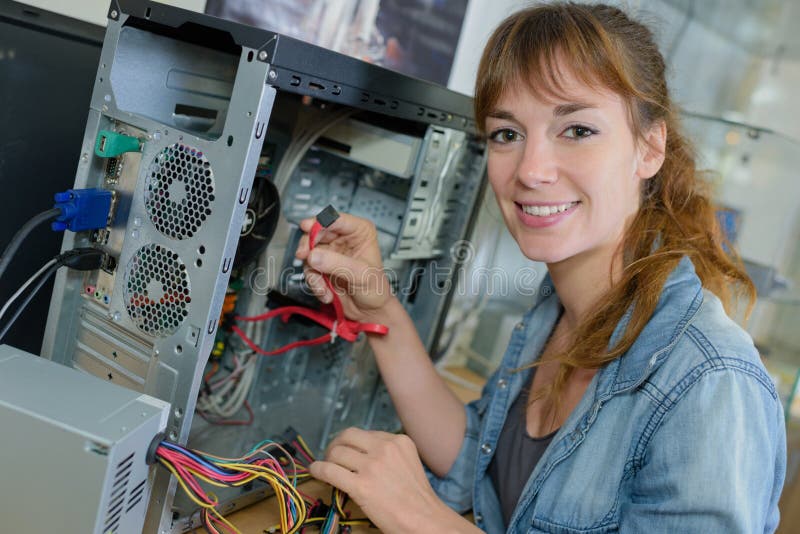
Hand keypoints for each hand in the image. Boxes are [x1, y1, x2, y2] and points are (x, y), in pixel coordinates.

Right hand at [295, 213, 393, 321]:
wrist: (370, 312)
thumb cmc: (375, 289)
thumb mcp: (361, 274)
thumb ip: (337, 263)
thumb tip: (314, 255)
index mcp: (359, 231)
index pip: (336, 219)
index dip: (320, 222)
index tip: (307, 227)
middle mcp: (343, 238)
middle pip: (316, 232)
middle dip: (308, 246)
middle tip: (303, 256)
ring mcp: (330, 253)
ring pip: (308, 252)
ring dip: (313, 272)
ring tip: (322, 287)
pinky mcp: (321, 267)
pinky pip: (308, 269)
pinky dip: (314, 283)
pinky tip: (325, 293)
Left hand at [309, 427, 464, 532]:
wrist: (424, 520)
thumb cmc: (417, 499)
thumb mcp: (408, 463)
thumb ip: (388, 454)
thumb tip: (361, 455)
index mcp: (399, 441)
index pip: (365, 433)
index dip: (352, 443)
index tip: (347, 450)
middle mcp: (385, 448)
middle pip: (348, 437)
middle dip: (336, 444)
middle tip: (332, 455)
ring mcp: (372, 466)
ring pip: (337, 453)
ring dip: (327, 459)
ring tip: (326, 467)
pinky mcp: (361, 486)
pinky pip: (330, 471)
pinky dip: (318, 469)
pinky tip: (316, 471)